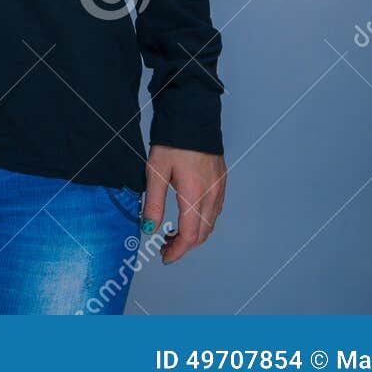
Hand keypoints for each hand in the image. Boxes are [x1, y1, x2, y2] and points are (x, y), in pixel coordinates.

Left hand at [143, 145, 225, 263]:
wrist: (193, 115)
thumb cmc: (172, 142)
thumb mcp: (156, 171)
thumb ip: (153, 203)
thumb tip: (149, 230)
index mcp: (194, 195)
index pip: (190, 236)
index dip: (177, 251)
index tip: (164, 256)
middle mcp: (211, 195)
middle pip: (202, 234)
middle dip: (184, 245)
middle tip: (165, 245)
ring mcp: (219, 188)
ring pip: (210, 223)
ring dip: (194, 234)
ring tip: (173, 232)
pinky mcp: (222, 181)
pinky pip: (215, 210)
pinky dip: (203, 221)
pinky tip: (189, 215)